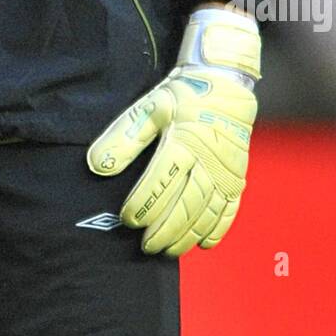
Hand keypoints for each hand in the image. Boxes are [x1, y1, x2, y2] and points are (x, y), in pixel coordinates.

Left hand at [86, 7, 259, 256]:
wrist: (226, 84)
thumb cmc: (185, 95)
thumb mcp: (150, 107)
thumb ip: (124, 137)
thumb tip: (97, 165)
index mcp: (183, 142)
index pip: (160, 182)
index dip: (143, 205)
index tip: (127, 220)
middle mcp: (207, 161)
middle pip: (185, 205)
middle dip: (164, 230)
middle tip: (145, 246)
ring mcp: (226, 173)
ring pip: (206, 213)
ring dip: (186, 236)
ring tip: (167, 251)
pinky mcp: (237, 178)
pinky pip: (229, 211)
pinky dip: (216, 230)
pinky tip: (203, 244)